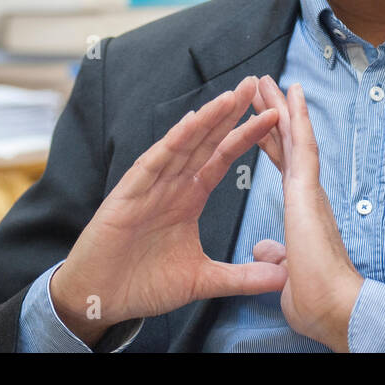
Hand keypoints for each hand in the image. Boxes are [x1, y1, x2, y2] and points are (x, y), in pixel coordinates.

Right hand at [50, 76, 286, 345]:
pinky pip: (152, 163)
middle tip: (254, 83)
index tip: (272, 116)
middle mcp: (171, 185)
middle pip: (205, 141)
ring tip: (231, 97)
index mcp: (189, 198)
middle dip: (230, 113)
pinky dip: (170, 143)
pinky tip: (189, 124)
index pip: (222, 158)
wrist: (101, 300)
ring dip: (206, 120)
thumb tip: (283, 278)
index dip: (245, 136)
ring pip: (182, 145)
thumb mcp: (203, 281)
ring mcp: (149, 186)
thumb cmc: (145, 285)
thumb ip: (243, 276)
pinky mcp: (128, 194)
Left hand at [251, 75, 364, 351]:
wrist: (334, 312)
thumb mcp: (285, 273)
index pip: (282, 167)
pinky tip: (293, 95)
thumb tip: (264, 250)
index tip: (260, 120)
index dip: (270, 141)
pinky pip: (303, 147)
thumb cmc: (317, 300)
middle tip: (260, 85)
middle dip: (272, 114)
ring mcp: (310, 191)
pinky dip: (298, 119)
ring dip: (281, 106)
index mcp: (301, 212)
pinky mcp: (309, 193)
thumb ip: (275, 256)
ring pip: (295, 137)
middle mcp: (308, 196)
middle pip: (286, 144)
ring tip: (267, 79)